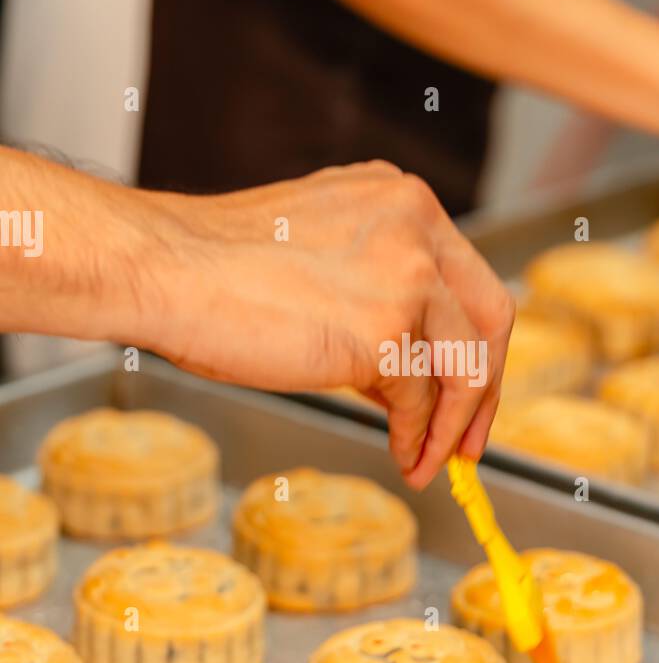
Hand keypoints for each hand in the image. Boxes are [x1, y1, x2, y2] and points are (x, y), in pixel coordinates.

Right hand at [140, 162, 515, 487]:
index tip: (470, 393)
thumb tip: (414, 381)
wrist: (164, 270)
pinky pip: (422, 397)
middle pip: (491, 317)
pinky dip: (416, 436)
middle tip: (470, 442)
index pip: (467, 280)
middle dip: (486, 390)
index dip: (476, 345)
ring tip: (427, 463)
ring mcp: (409, 273)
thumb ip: (377, 304)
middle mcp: (417, 224)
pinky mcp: (389, 327)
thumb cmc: (218, 271)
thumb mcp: (323, 266)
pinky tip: (399, 454)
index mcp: (402, 199)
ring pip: (465, 365)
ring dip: (450, 426)